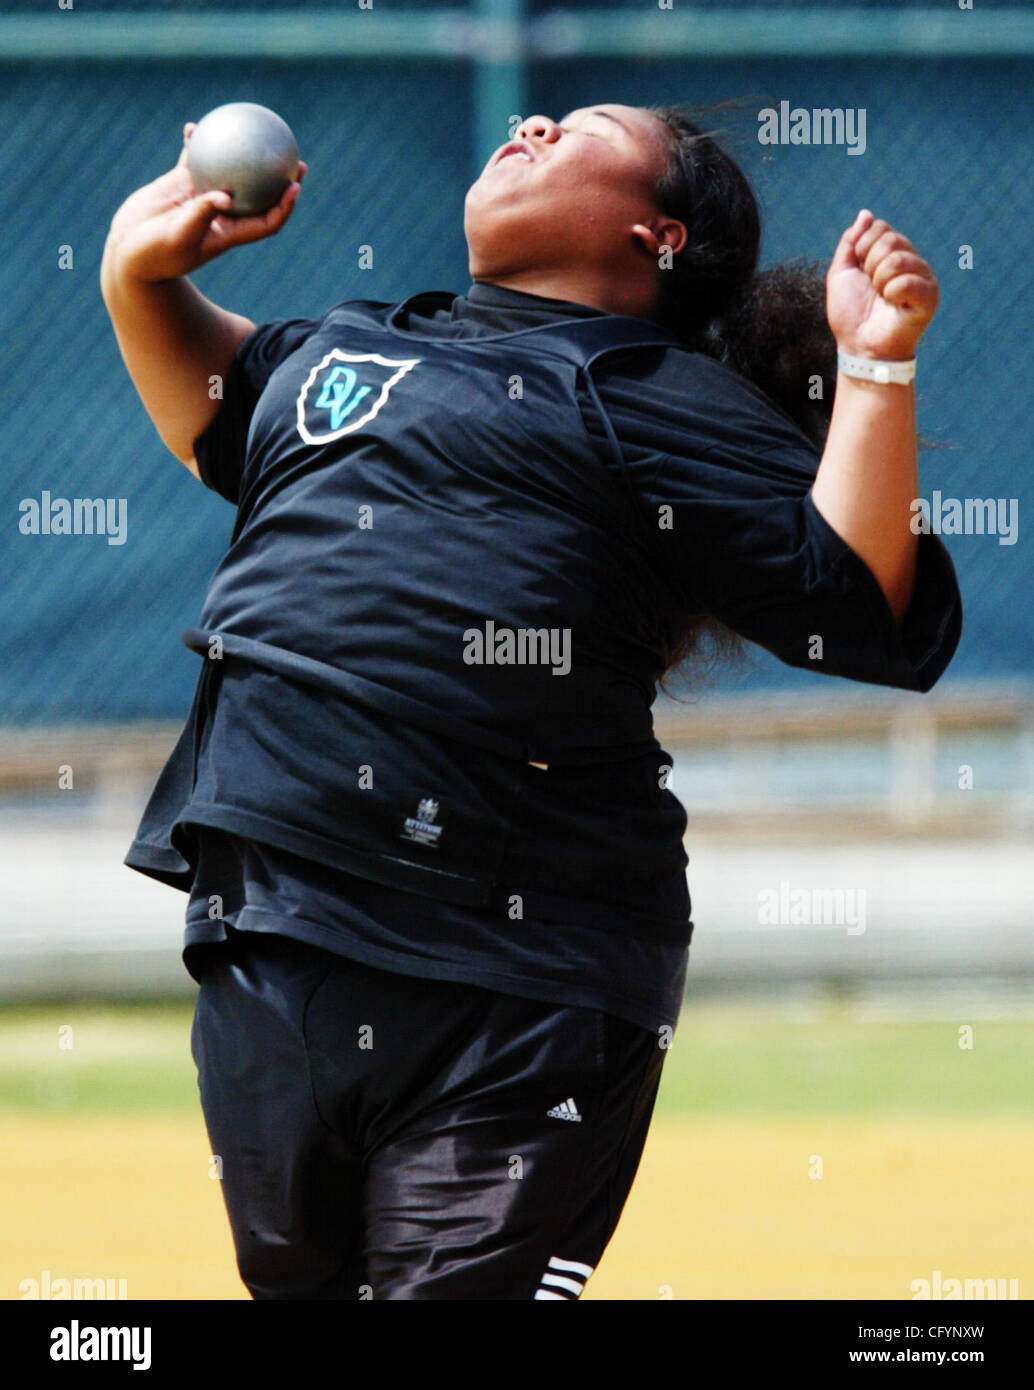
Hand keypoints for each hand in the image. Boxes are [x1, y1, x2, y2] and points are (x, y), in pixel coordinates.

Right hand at [103, 122, 306, 282]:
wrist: (129, 249)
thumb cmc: (156, 254)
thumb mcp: (179, 238)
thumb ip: (201, 216)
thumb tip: (225, 196)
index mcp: (228, 233)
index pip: (266, 222)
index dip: (284, 206)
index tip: (295, 187)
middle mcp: (220, 214)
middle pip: (258, 195)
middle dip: (278, 179)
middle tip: (295, 158)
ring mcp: (201, 197)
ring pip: (229, 171)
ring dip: (244, 154)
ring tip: (255, 128)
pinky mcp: (181, 183)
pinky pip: (193, 159)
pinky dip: (196, 144)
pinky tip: (194, 127)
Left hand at [826, 210, 937, 360]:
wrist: (859, 346)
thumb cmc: (850, 314)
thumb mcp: (841, 274)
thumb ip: (851, 243)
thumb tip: (866, 214)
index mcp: (890, 254)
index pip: (880, 227)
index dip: (863, 247)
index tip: (860, 271)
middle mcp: (909, 261)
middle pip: (889, 239)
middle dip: (870, 266)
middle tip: (872, 288)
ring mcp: (922, 277)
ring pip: (897, 258)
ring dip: (879, 281)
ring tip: (881, 298)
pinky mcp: (930, 295)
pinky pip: (908, 280)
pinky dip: (892, 293)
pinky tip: (894, 305)